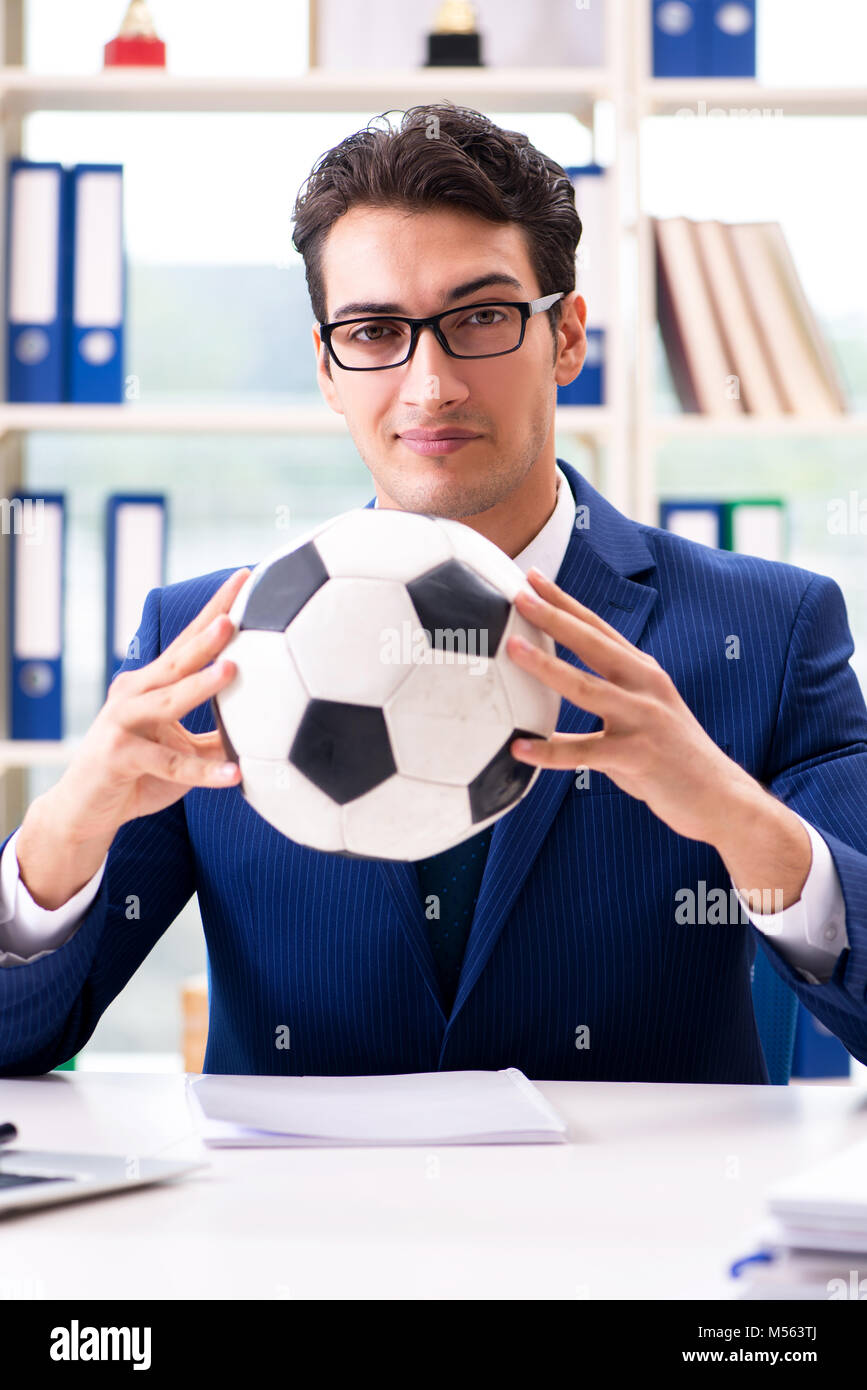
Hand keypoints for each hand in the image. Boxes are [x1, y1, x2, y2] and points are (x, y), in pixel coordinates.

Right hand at [48, 567, 249, 845]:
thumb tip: (269, 731)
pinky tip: (234, 775)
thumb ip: (217, 737)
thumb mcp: (182, 751)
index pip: (188, 641)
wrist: (85, 811)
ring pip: (167, 701)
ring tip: (231, 670)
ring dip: (199, 686)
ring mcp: (123, 723)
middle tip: (236, 612)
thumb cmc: (139, 774)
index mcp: (151, 684)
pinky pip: (169, 763)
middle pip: (177, 659)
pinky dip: (203, 771)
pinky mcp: (119, 757)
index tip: (246, 580)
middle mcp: (134, 694)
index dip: (216, 611)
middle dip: (208, 634)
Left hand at [506, 566, 759, 845]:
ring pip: (586, 688)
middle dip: (555, 616)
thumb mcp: (644, 714)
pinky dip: (549, 752)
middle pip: (592, 643)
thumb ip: (605, 700)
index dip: (566, 602)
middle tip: (520, 594)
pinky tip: (520, 750)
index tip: (534, 578)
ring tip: (513, 649)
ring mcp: (642, 719)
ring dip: (547, 667)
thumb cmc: (673, 757)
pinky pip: (583, 753)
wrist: (721, 797)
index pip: (598, 628)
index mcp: (643, 672)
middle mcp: (645, 687)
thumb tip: (552, 703)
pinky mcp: (637, 756)